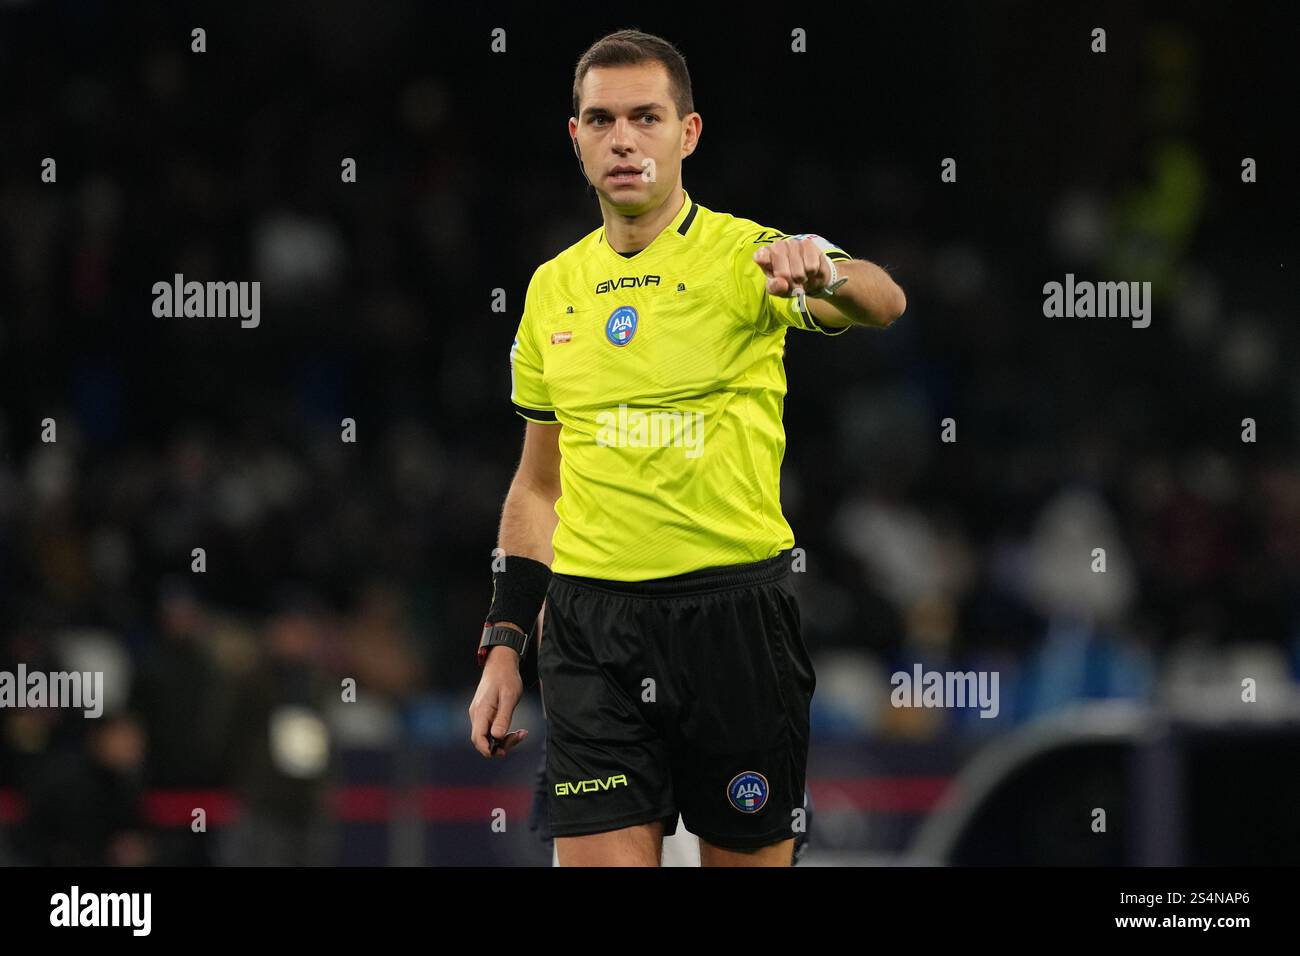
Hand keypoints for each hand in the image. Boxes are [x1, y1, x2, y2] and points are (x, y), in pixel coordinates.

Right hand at [468, 629, 528, 757]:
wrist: (500, 665)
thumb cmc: (506, 678)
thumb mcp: (510, 697)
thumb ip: (503, 717)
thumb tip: (497, 737)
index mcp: (481, 711)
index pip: (478, 738)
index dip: (487, 750)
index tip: (502, 753)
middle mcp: (477, 715)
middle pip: (483, 740)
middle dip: (500, 745)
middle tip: (520, 736)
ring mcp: (479, 715)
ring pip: (487, 736)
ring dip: (503, 740)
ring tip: (521, 733)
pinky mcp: (484, 714)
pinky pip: (490, 730)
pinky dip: (502, 733)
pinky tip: (515, 730)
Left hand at [753, 237, 831, 297]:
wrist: (810, 279)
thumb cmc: (789, 283)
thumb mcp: (778, 290)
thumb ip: (775, 288)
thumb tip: (781, 282)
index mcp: (765, 256)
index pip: (761, 256)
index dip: (764, 261)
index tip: (767, 267)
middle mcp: (778, 246)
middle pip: (783, 273)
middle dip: (790, 284)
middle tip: (792, 283)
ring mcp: (793, 243)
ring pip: (798, 272)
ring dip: (802, 280)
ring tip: (801, 277)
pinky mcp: (808, 244)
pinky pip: (811, 266)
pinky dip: (812, 274)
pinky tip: (810, 271)